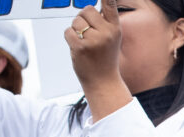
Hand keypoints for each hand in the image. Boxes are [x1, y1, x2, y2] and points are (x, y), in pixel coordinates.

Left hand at [64, 0, 129, 118]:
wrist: (103, 82)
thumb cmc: (105, 58)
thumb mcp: (111, 39)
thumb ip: (103, 22)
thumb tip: (88, 8)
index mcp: (115, 29)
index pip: (110, 5)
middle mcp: (106, 33)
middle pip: (86, 11)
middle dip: (83, 19)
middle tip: (88, 34)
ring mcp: (93, 40)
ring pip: (76, 21)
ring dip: (76, 30)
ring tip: (85, 42)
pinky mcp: (80, 47)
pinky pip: (68, 32)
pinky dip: (70, 38)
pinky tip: (78, 47)